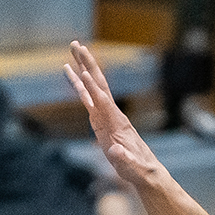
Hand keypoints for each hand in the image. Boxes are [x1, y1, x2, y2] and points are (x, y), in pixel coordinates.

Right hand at [64, 42, 164, 189]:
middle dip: (87, 64)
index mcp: (117, 122)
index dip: (93, 88)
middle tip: (75, 44)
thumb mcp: (130, 166)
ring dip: (82, 67)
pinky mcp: (100, 120)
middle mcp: (112, 113)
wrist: (144, 170)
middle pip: (98, 83)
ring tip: (73, 50)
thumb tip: (115, 150)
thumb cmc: (138, 169)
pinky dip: (79, 86)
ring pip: (92, 86)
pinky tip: (70, 73)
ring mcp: (106, 114)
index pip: (103, 101)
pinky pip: (87, 98)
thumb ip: (123, 158)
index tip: (83, 72)